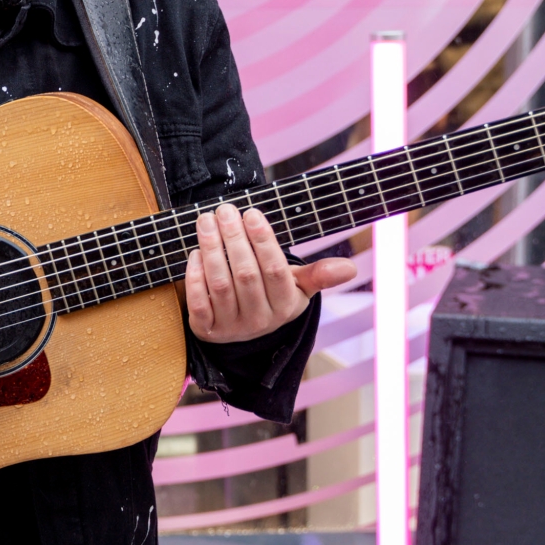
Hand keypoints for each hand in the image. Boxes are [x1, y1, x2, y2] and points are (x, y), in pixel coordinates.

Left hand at [184, 204, 358, 344]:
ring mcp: (231, 327)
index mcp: (285, 305)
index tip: (251, 213)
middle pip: (245, 274)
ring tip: (206, 222)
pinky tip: (194, 253)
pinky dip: (194, 277)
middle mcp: (259, 319)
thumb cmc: (272, 297)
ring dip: (212, 250)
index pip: (275, 270)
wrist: (246, 335)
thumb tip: (350, 269)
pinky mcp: (206, 331)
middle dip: (233, 238)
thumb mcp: (298, 288)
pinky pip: (198, 304)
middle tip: (224, 210)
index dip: (262, 241)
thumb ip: (319, 275)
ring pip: (220, 285)